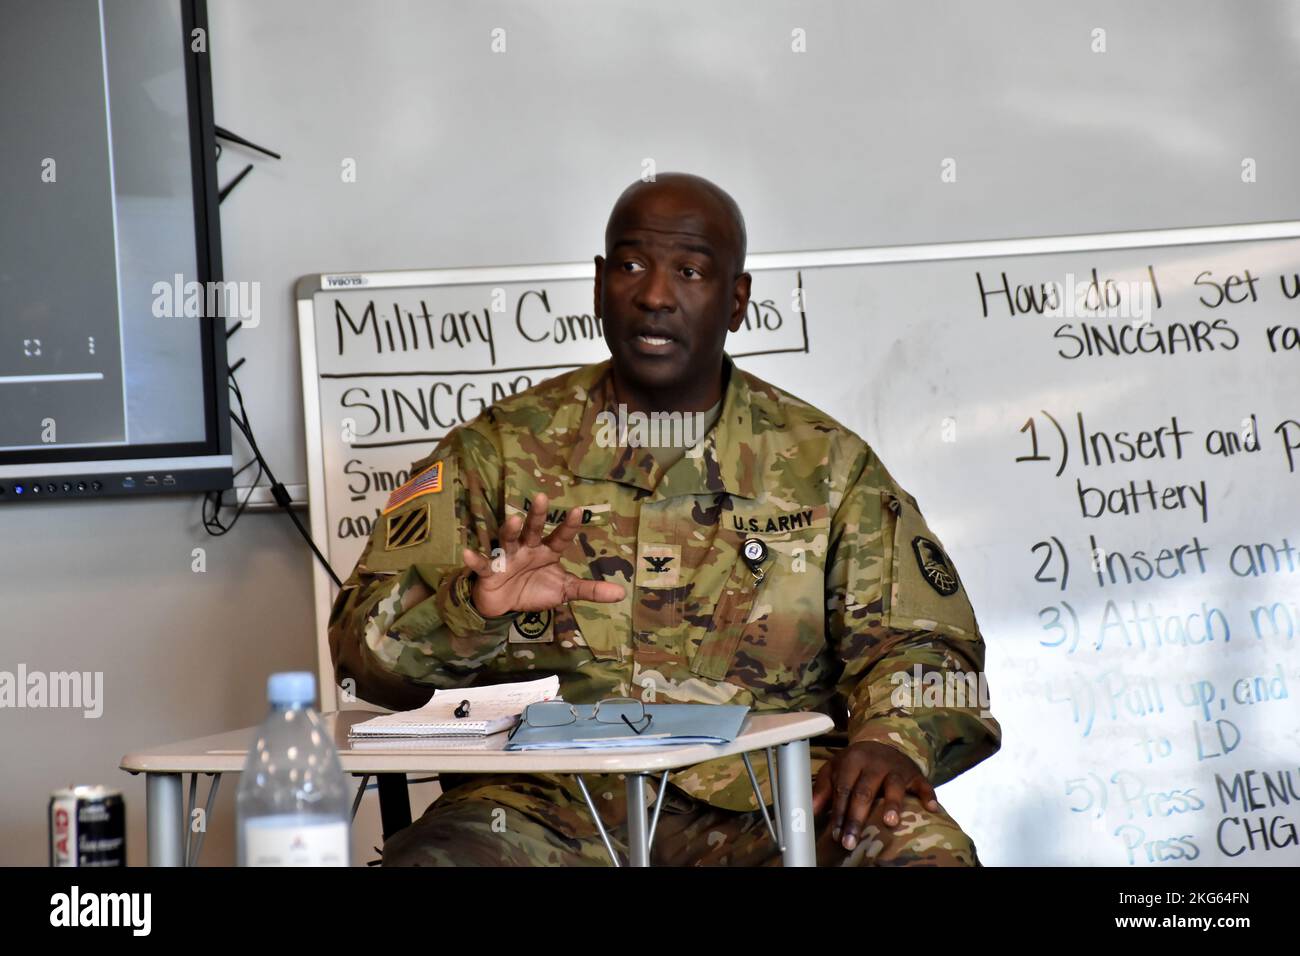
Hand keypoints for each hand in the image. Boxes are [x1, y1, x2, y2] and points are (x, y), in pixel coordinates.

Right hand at [461, 492, 625, 617]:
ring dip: (509, 531)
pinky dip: (474, 559)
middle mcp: (527, 548)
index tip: (579, 510)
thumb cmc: (535, 589)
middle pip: (533, 529)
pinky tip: (467, 553)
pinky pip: (481, 564)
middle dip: (536, 515)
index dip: (569, 526)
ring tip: (512, 520)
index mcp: (547, 551)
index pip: (560, 537)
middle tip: (541, 497)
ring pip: (508, 540)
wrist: (503, 604)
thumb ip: (589, 590)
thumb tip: (622, 594)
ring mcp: (506, 558)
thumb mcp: (564, 591)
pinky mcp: (488, 571)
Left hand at [812, 741, 940, 850]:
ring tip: (890, 822)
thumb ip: (823, 789)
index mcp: (852, 760)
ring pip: (894, 786)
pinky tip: (931, 809)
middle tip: (851, 841)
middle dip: (857, 818)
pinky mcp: (915, 773)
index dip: (839, 812)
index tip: (836, 834)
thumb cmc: (855, 763)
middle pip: (865, 791)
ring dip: (893, 804)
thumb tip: (809, 810)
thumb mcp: (835, 770)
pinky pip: (923, 784)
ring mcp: (897, 767)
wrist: (883, 743)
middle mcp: (875, 762)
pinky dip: (928, 795)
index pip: (843, 789)